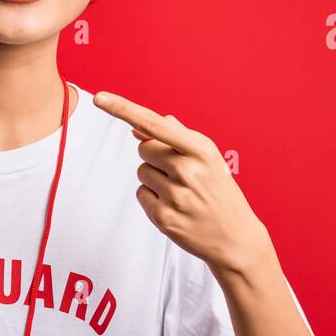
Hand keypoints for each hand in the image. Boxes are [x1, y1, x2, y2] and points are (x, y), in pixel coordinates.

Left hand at [92, 91, 271, 275]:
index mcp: (201, 150)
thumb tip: (137, 128)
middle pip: (143, 148)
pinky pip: (141, 194)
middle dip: (155, 156)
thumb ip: (175, 137)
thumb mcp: (209, 158)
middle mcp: (187, 171)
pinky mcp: (163, 217)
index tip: (99, 98)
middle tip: (179, 172)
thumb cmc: (219, 191)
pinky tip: (174, 206)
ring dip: (154, 178)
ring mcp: (175, 196)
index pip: (154, 124)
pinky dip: (152, 198)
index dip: (123, 109)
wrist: (235, 237)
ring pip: (141, 171)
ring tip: (180, 191)